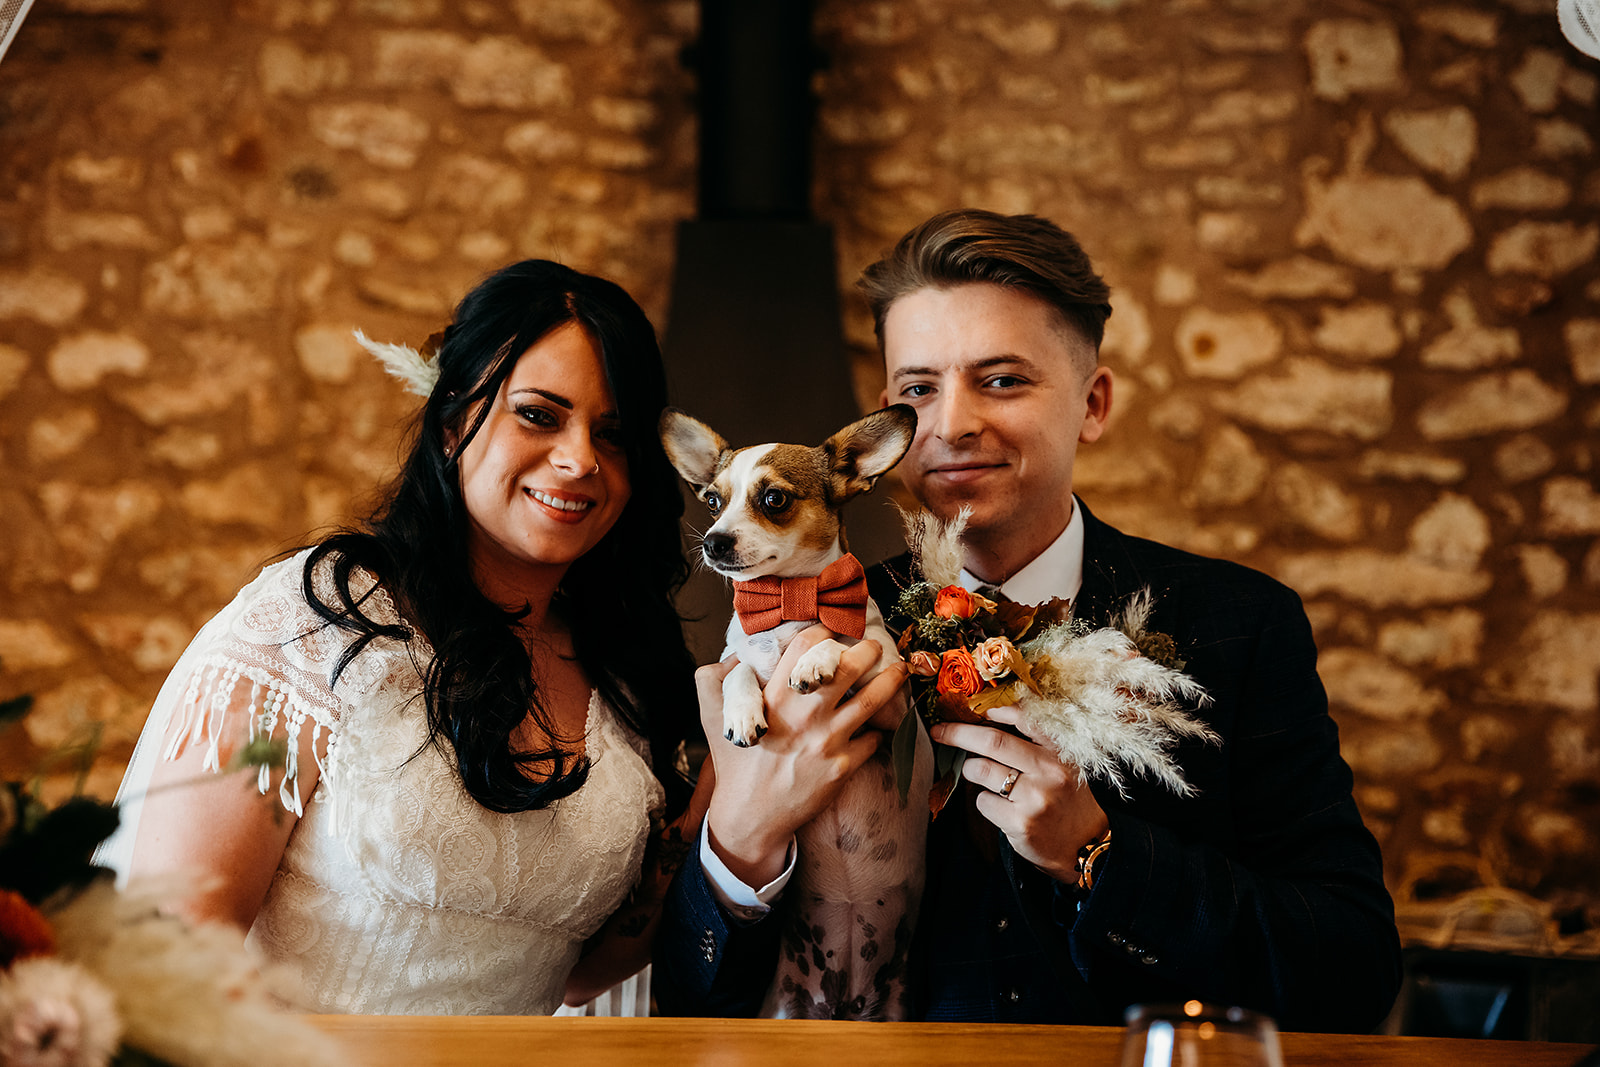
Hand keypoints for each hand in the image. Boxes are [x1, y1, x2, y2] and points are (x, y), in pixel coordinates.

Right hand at [700, 625, 908, 887]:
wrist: (751, 815)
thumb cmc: (734, 762)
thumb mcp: (712, 716)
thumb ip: (713, 679)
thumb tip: (734, 655)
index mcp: (776, 696)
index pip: (807, 646)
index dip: (822, 633)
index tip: (831, 635)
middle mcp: (806, 714)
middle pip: (848, 666)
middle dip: (866, 650)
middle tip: (872, 646)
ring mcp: (827, 740)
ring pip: (872, 699)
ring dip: (890, 680)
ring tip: (898, 671)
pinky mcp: (843, 766)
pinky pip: (872, 739)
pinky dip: (877, 730)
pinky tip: (877, 725)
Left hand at [930, 704, 1108, 883]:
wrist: (1087, 846)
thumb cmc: (1066, 799)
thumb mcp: (1062, 765)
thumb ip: (1034, 742)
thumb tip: (990, 717)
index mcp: (1059, 752)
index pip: (1026, 719)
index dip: (996, 710)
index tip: (975, 709)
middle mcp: (1049, 771)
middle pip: (993, 742)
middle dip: (958, 733)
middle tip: (940, 731)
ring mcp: (1035, 798)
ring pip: (981, 770)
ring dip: (972, 770)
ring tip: (984, 777)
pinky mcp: (1020, 823)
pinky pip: (983, 802)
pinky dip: (986, 802)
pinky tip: (1003, 809)